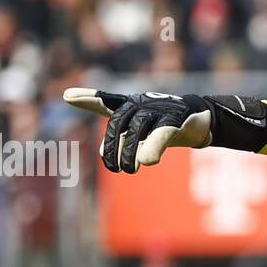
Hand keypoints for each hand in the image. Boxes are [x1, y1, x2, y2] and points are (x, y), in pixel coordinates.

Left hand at [63, 89, 213, 172]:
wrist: (199, 118)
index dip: (88, 98)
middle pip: (118, 125)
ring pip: (136, 131)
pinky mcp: (175, 120)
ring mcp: (158, 110)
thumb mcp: (142, 130)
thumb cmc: (165, 124)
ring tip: (130, 169)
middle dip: (113, 147)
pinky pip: (160, 134)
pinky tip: (148, 162)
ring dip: (129, 153)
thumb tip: (106, 155)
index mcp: (131, 105)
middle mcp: (141, 104)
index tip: (67, 96)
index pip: (107, 101)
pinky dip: (152, 147)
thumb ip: (123, 140)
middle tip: (114, 168)